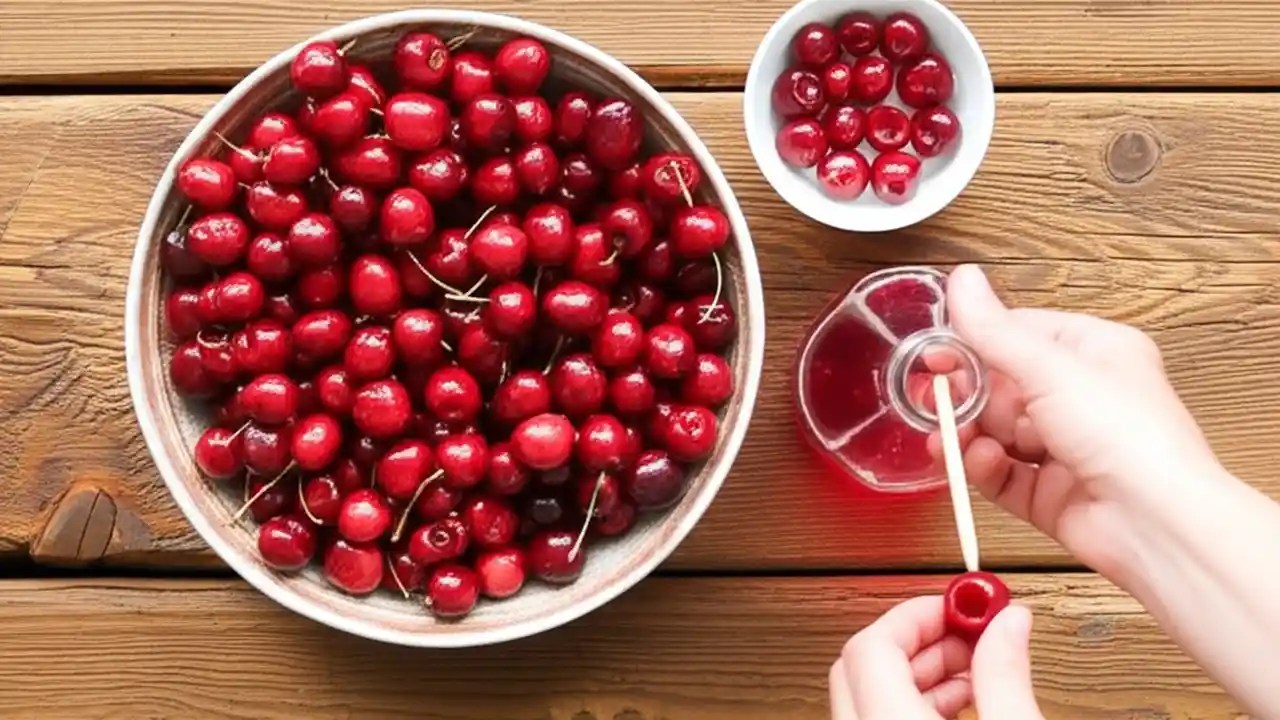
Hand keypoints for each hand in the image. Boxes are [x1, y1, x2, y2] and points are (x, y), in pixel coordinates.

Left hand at [829, 596, 1042, 718]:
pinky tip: (961, 706)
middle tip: (968, 633)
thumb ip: (1006, 676)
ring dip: (915, 674)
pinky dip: (909, 705)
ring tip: (973, 669)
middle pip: (861, 667)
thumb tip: (1008, 624)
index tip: (957, 607)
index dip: (915, 616)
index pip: (870, 646)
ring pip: (865, 697)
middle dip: (917, 640)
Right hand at [944, 265, 1220, 577]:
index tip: (936, 352)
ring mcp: (1065, 448)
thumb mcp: (1050, 369)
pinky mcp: (1051, 493)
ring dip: (968, 434)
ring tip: (949, 437)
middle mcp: (1082, 398)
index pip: (1019, 334)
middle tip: (936, 399)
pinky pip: (1002, 474)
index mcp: (1095, 353)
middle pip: (1001, 387)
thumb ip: (994, 330)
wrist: (1155, 524)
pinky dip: (983, 468)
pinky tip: (980, 462)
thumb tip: (962, 279)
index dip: (974, 342)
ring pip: (995, 433)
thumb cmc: (1129, 437)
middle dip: (965, 396)